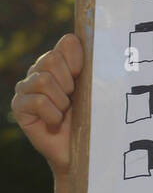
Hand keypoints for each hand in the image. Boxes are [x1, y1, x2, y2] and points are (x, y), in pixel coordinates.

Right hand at [11, 33, 83, 176]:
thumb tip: (85, 42)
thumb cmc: (91, 118)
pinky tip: (55, 123)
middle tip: (72, 100)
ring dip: (60, 101)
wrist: (80, 150)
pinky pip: (37, 101)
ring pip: (43, 80)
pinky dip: (52, 114)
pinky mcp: (18, 105)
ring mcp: (26, 87)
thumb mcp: (94, 89)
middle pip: (52, 59)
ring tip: (64, 113)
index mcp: (61, 62)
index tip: (83, 78)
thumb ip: (90, 65)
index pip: (68, 43)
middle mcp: (40, 70)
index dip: (78, 60)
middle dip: (69, 83)